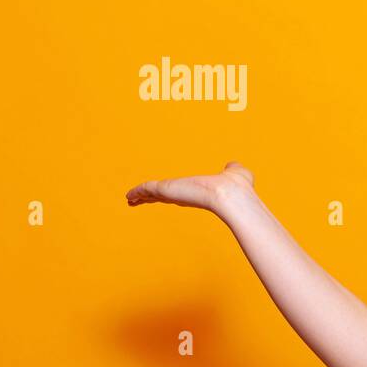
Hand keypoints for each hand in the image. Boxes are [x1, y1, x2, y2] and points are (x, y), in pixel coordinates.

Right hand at [125, 161, 255, 214]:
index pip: (181, 193)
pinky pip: (147, 189)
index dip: (171, 195)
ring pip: (154, 194)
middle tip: (139, 201)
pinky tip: (129, 196)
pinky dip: (137, 191)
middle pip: (163, 196)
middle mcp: (186, 195)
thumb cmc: (237, 186)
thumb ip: (232, 169)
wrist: (230, 194)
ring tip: (130, 199)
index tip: (163, 196)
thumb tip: (233, 165)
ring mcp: (175, 194)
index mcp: (198, 192)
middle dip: (151, 198)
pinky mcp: (166, 190)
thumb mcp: (235, 173)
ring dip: (141, 195)